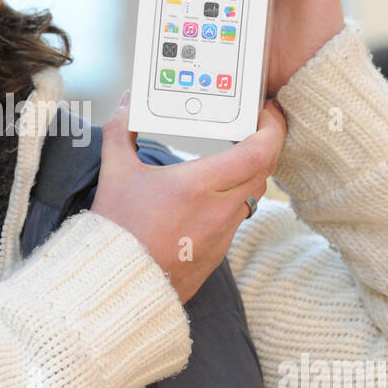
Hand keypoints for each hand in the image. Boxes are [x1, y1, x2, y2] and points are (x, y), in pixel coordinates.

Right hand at [91, 90, 286, 304]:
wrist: (117, 286)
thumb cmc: (118, 230)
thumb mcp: (115, 173)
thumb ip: (121, 130)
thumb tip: (126, 101)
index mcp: (199, 186)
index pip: (260, 151)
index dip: (272, 127)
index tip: (265, 110)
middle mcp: (219, 211)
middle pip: (265, 169)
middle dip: (265, 142)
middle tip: (253, 124)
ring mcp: (222, 235)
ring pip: (254, 194)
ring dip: (250, 170)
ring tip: (234, 153)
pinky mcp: (219, 253)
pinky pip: (238, 217)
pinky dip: (235, 197)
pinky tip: (216, 190)